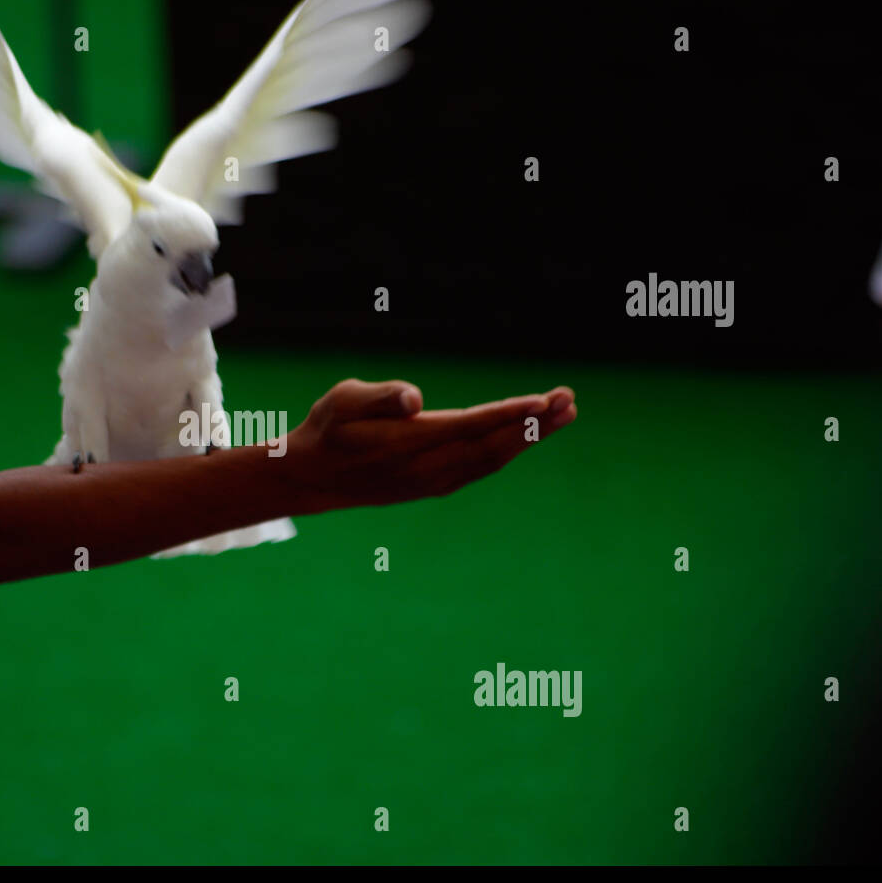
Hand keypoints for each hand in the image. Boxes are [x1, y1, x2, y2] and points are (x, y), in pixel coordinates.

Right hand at [283, 379, 576, 512]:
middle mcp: (424, 469)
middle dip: (534, 426)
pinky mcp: (433, 486)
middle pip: (491, 447)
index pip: (469, 427)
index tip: (543, 402)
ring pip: (490, 461)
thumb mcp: (342, 401)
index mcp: (405, 444)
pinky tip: (526, 436)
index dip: (509, 415)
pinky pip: (480, 469)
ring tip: (562, 414)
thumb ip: (379, 396)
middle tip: (570, 401)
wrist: (311, 477)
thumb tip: (415, 400)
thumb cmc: (327, 428)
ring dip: (528, 438)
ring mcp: (431, 482)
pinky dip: (509, 452)